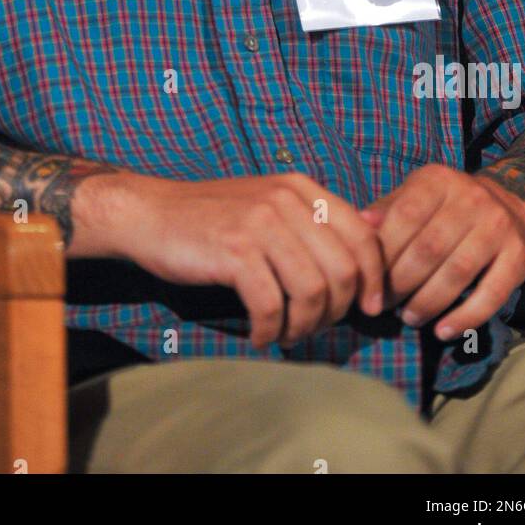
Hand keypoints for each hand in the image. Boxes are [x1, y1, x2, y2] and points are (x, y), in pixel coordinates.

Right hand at [104, 172, 386, 349]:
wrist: (150, 213)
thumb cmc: (212, 219)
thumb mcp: (269, 205)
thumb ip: (313, 222)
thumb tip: (371, 246)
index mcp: (301, 188)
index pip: (363, 235)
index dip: (374, 278)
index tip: (368, 308)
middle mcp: (286, 199)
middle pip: (343, 270)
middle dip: (336, 312)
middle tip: (313, 328)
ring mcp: (260, 222)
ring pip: (312, 291)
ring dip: (303, 327)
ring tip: (285, 335)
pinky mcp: (235, 250)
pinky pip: (272, 305)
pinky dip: (270, 331)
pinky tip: (259, 336)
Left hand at [359, 164, 524, 339]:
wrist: (508, 203)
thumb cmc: (445, 206)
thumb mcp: (415, 195)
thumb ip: (387, 210)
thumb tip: (360, 224)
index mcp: (438, 180)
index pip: (405, 216)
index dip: (385, 252)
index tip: (369, 279)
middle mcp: (472, 199)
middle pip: (429, 248)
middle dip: (401, 282)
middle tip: (386, 305)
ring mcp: (498, 227)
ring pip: (458, 272)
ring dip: (428, 302)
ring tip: (409, 318)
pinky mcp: (519, 257)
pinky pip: (492, 294)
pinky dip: (466, 317)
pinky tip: (443, 331)